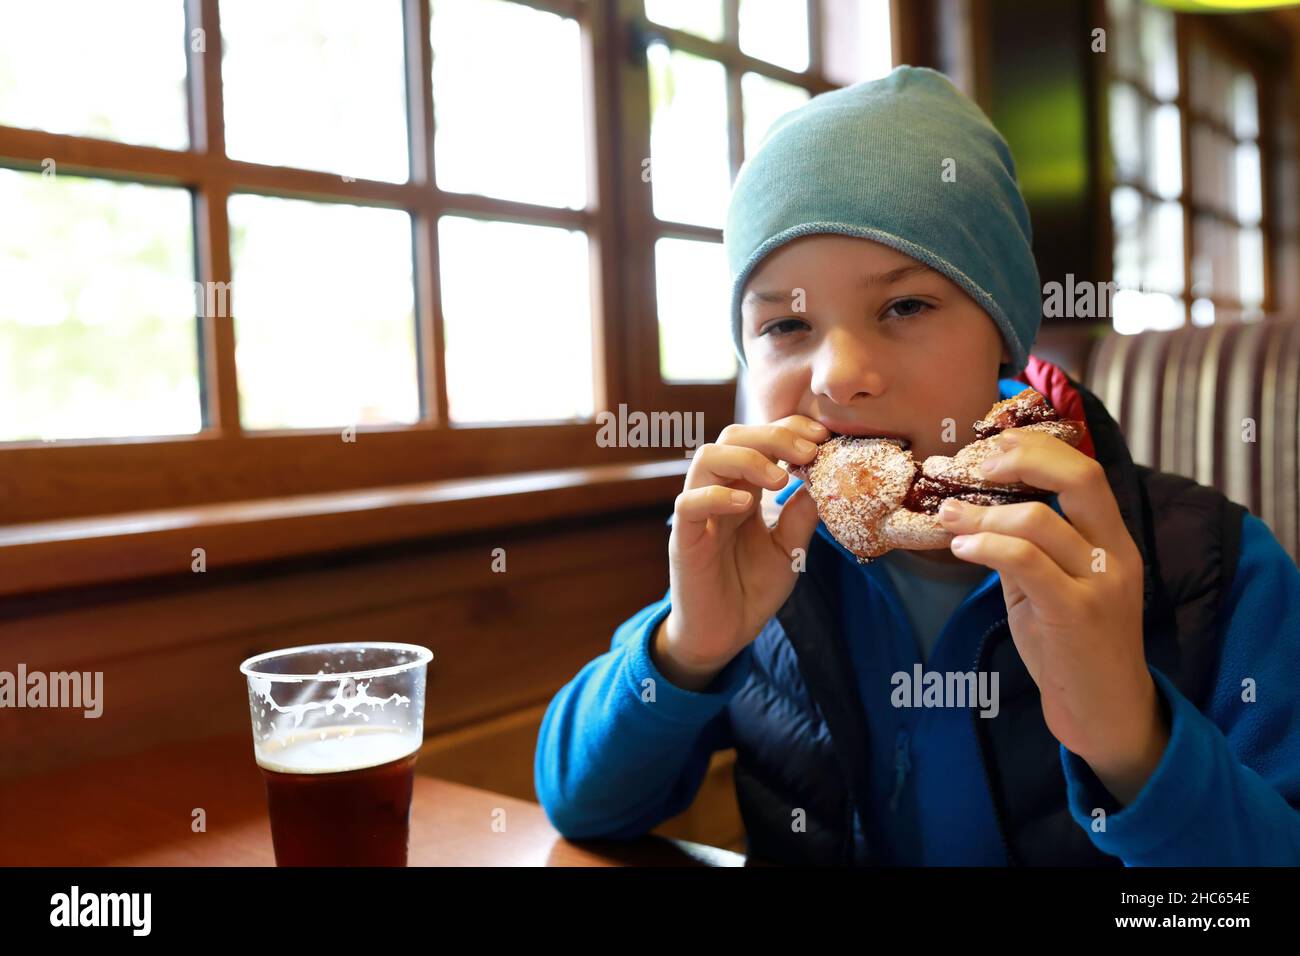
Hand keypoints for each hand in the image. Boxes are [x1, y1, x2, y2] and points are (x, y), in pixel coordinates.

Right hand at [661, 416, 825, 680]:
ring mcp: (699, 513)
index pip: (759, 439)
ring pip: (707, 458)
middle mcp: (719, 493)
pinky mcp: (684, 540)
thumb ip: (801, 516)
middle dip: (773, 436)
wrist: (724, 636)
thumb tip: (825, 480)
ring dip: (748, 458)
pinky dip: (717, 496)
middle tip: (808, 452)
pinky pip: (689, 503)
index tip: (823, 438)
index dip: (789, 430)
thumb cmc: (751, 590)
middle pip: (733, 437)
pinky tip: (748, 505)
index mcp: (744, 489)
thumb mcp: (789, 550)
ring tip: (781, 479)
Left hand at [936, 427, 1167, 800]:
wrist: (1105, 712)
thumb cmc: (1072, 646)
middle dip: (1022, 458)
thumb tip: (975, 508)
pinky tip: (960, 547)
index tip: (993, 443)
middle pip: (1080, 477)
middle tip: (974, 463)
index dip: (1037, 448)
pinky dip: (986, 545)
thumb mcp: (1048, 587)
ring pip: (1041, 521)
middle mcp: (1116, 553)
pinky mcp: (1077, 614)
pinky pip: (1026, 562)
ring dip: (982, 512)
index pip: (1084, 471)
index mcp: (1113, 539)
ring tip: (945, 514)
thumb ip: (1026, 548)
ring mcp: (1100, 583)